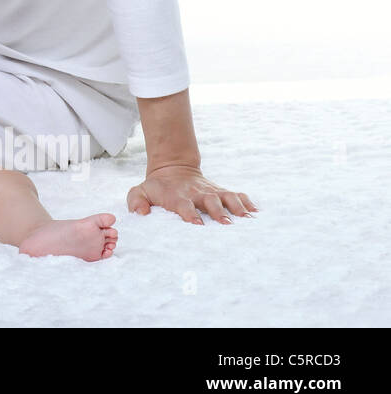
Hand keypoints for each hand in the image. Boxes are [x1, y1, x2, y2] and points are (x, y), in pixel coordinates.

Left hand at [127, 164, 257, 224]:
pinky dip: (247, 202)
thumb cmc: (157, 187)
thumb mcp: (141, 191)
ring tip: (248, 219)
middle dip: (218, 212)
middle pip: (210, 201)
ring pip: (226, 197)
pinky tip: (257, 212)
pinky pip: (237, 194)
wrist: (173, 168)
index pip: (184, 205)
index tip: (198, 224)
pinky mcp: (221, 191)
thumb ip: (136, 201)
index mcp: (178, 196)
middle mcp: (197, 194)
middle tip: (227, 224)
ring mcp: (211, 191)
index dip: (190, 214)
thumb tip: (141, 213)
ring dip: (237, 207)